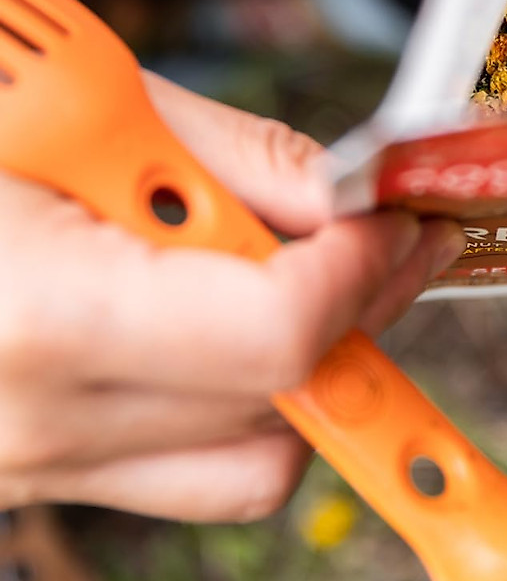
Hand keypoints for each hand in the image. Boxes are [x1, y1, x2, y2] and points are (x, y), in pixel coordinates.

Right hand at [0, 74, 464, 522]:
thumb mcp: (86, 104)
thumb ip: (237, 159)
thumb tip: (354, 200)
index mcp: (44, 318)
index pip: (276, 334)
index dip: (361, 270)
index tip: (397, 219)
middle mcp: (36, 424)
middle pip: (285, 399)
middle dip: (363, 308)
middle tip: (390, 232)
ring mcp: (30, 467)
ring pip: (252, 453)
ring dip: (310, 363)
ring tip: (309, 266)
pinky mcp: (35, 476)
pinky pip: (189, 465)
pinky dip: (243, 396)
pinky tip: (226, 311)